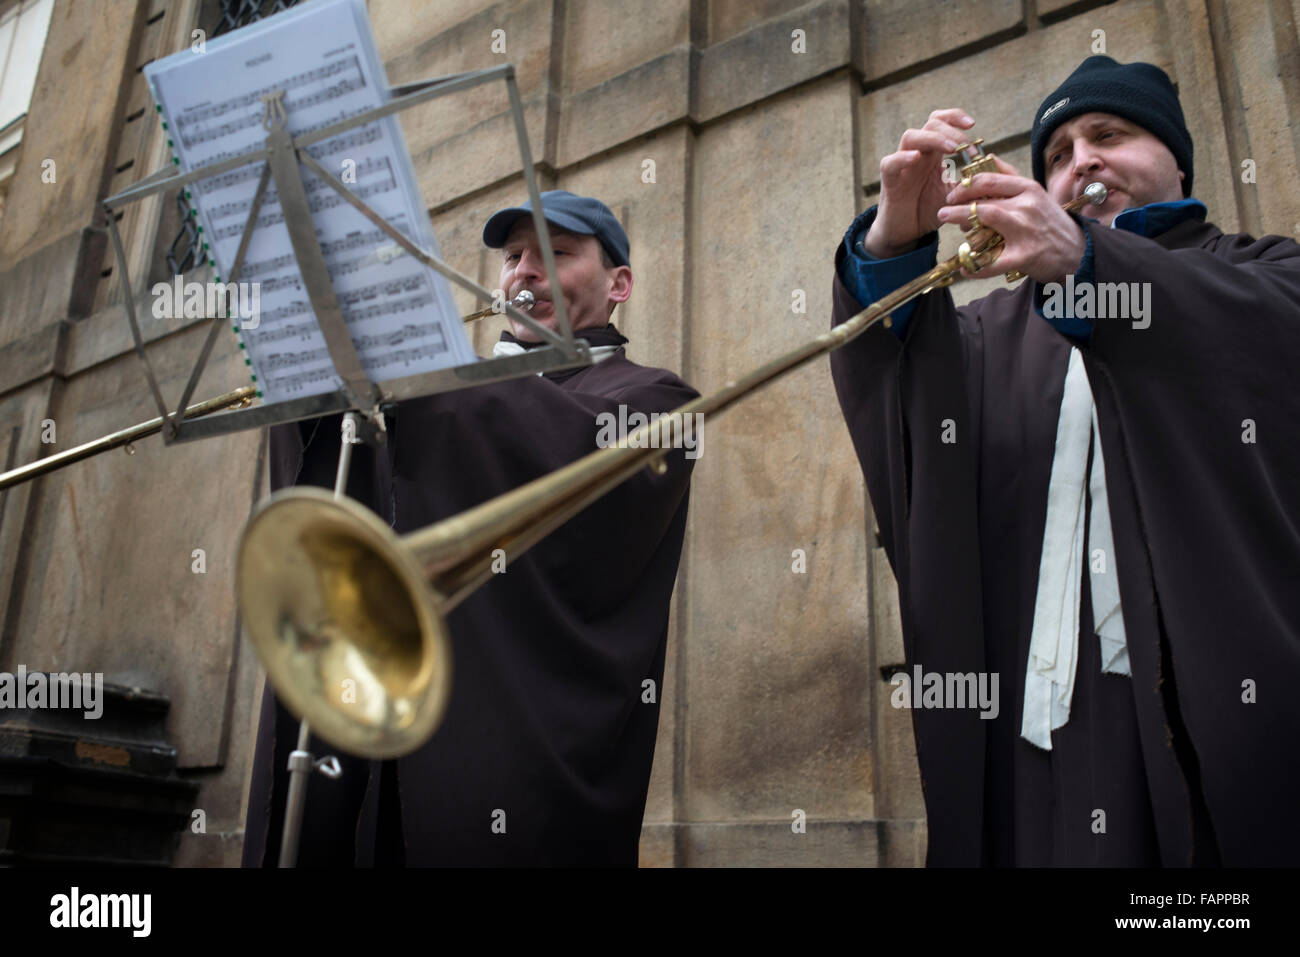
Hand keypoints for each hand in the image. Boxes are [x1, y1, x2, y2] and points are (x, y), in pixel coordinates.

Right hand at [865, 108, 974, 258]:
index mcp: (933, 153)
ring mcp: (902, 165)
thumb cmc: (929, 210)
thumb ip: (970, 181)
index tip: (972, 125)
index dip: (955, 117)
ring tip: (951, 149)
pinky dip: (902, 158)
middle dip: (952, 130)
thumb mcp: (956, 194)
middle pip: (931, 124)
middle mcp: (917, 153)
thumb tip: (994, 173)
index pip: (941, 121)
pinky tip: (916, 158)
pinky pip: (890, 163)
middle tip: (967, 146)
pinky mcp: (890, 181)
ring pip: (911, 136)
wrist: (907, 233)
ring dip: (934, 138)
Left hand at [937, 156, 1085, 282]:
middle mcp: (1026, 206)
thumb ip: (1010, 176)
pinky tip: (964, 268)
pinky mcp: (1024, 256)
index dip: (965, 186)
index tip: (952, 193)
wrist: (1077, 250)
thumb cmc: (1049, 222)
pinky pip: (993, 262)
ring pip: (986, 221)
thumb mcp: (1035, 194)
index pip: (989, 180)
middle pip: (984, 201)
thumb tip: (987, 156)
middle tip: (943, 211)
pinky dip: (976, 266)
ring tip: (950, 230)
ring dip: (962, 223)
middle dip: (958, 206)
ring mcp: (1025, 231)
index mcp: (1028, 189)